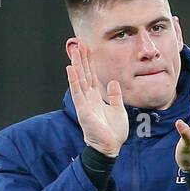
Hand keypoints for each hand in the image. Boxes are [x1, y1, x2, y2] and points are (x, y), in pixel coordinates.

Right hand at [66, 42, 127, 156]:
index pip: (92, 76)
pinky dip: (73, 81)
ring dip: (77, 65)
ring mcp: (85, 103)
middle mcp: (89, 98)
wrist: (111, 147)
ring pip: (79, 80)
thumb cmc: (114, 132)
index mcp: (97, 98)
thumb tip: (112, 83)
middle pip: (84, 75)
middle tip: (80, 43)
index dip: (90, 62)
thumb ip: (115, 96)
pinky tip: (70, 69)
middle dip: (82, 59)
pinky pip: (77, 93)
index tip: (88, 49)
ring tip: (74, 51)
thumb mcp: (119, 110)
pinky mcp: (83, 110)